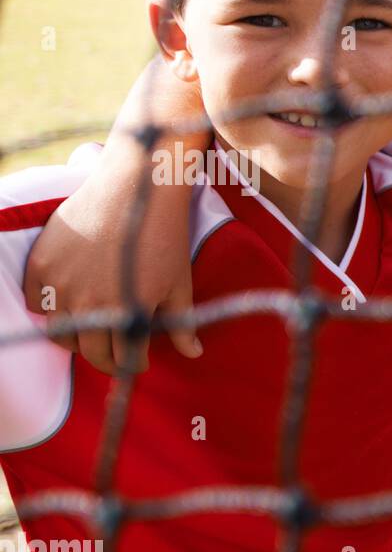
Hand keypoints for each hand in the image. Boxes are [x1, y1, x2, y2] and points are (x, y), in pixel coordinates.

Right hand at [23, 140, 200, 374]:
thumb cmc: (164, 236)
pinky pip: (37, 302)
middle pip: (90, 352)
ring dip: (77, 338)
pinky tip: (68, 305)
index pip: (124, 360)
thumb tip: (194, 354)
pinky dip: (50, 309)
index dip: (133, 364)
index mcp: (129, 311)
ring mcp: (63, 283)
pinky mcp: (42, 263)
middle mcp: (92, 303)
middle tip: (116, 354)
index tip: (137, 360)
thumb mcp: (180, 282)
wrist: (135, 187)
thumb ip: (183, 323)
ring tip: (92, 332)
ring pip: (60, 333)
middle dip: (107, 359)